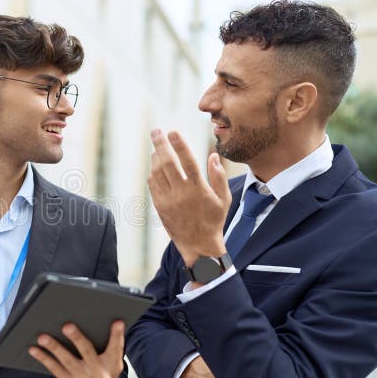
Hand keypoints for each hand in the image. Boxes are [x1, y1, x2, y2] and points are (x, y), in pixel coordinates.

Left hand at [28, 321, 124, 377]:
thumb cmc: (104, 372)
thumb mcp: (114, 360)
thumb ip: (114, 343)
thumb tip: (116, 322)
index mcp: (111, 363)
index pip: (116, 347)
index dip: (117, 335)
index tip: (117, 322)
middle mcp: (98, 372)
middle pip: (87, 352)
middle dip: (77, 339)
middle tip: (67, 326)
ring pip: (66, 361)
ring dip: (54, 348)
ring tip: (43, 337)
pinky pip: (55, 369)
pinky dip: (44, 358)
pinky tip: (34, 349)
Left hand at [148, 129, 230, 266]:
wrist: (198, 246)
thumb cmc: (214, 220)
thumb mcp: (224, 199)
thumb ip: (219, 177)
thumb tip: (212, 155)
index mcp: (199, 189)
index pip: (187, 161)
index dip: (179, 144)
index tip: (173, 131)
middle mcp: (182, 193)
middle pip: (168, 163)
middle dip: (160, 144)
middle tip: (156, 131)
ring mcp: (168, 200)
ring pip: (157, 173)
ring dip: (155, 157)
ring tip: (156, 146)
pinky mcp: (160, 207)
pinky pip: (153, 185)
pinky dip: (152, 172)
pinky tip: (155, 165)